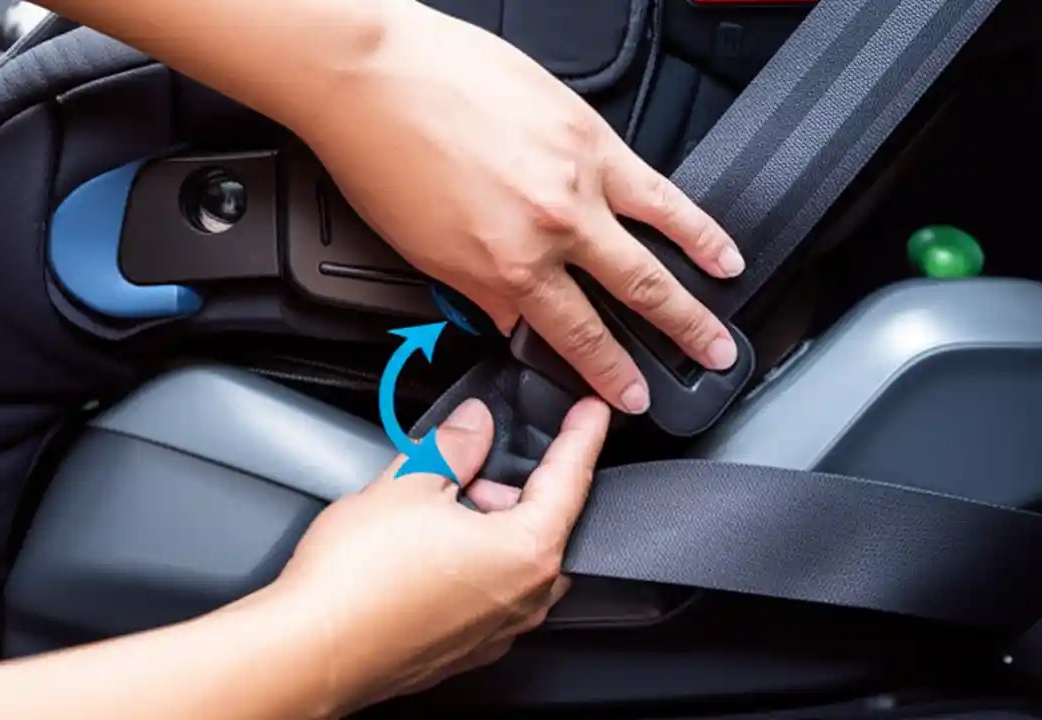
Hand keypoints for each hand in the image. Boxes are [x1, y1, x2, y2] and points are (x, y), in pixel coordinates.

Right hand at [272, 397, 609, 713]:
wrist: (309, 651)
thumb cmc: (356, 580)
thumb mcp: (408, 483)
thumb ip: (453, 445)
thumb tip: (474, 424)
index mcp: (526, 551)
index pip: (572, 479)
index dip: (583, 436)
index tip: (594, 412)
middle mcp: (523, 599)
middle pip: (546, 524)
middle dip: (517, 487)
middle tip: (475, 462)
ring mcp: (494, 631)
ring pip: (514, 561)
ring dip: (491, 526)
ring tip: (436, 506)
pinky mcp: (462, 650)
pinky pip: (487, 593)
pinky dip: (472, 563)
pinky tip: (426, 549)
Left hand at [293, 2, 742, 414]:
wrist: (373, 74)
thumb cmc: (384, 153)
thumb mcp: (424, 251)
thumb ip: (480, 292)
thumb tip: (513, 319)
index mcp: (509, 265)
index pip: (575, 335)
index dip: (610, 372)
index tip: (632, 395)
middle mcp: (555, 227)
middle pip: (635, 295)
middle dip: (678, 337)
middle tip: (709, 361)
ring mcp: (580, 177)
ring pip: (661, 242)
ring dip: (701, 284)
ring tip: (727, 312)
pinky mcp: (591, 131)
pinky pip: (657, 185)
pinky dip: (692, 218)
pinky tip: (713, 238)